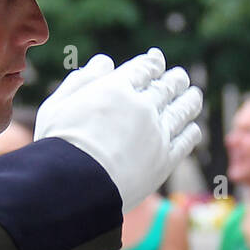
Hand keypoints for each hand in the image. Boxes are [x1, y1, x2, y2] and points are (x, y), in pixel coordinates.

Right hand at [34, 49, 202, 210]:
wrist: (73, 189)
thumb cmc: (56, 148)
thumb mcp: (57, 106)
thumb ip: (82, 80)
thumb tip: (105, 61)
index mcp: (116, 88)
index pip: (144, 68)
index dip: (153, 62)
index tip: (157, 60)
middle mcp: (142, 106)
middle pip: (168, 85)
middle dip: (175, 78)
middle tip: (179, 77)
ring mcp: (157, 133)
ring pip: (184, 109)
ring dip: (190, 99)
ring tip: (194, 95)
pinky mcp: (165, 160)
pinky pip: (187, 139)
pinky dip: (191, 129)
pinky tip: (191, 127)